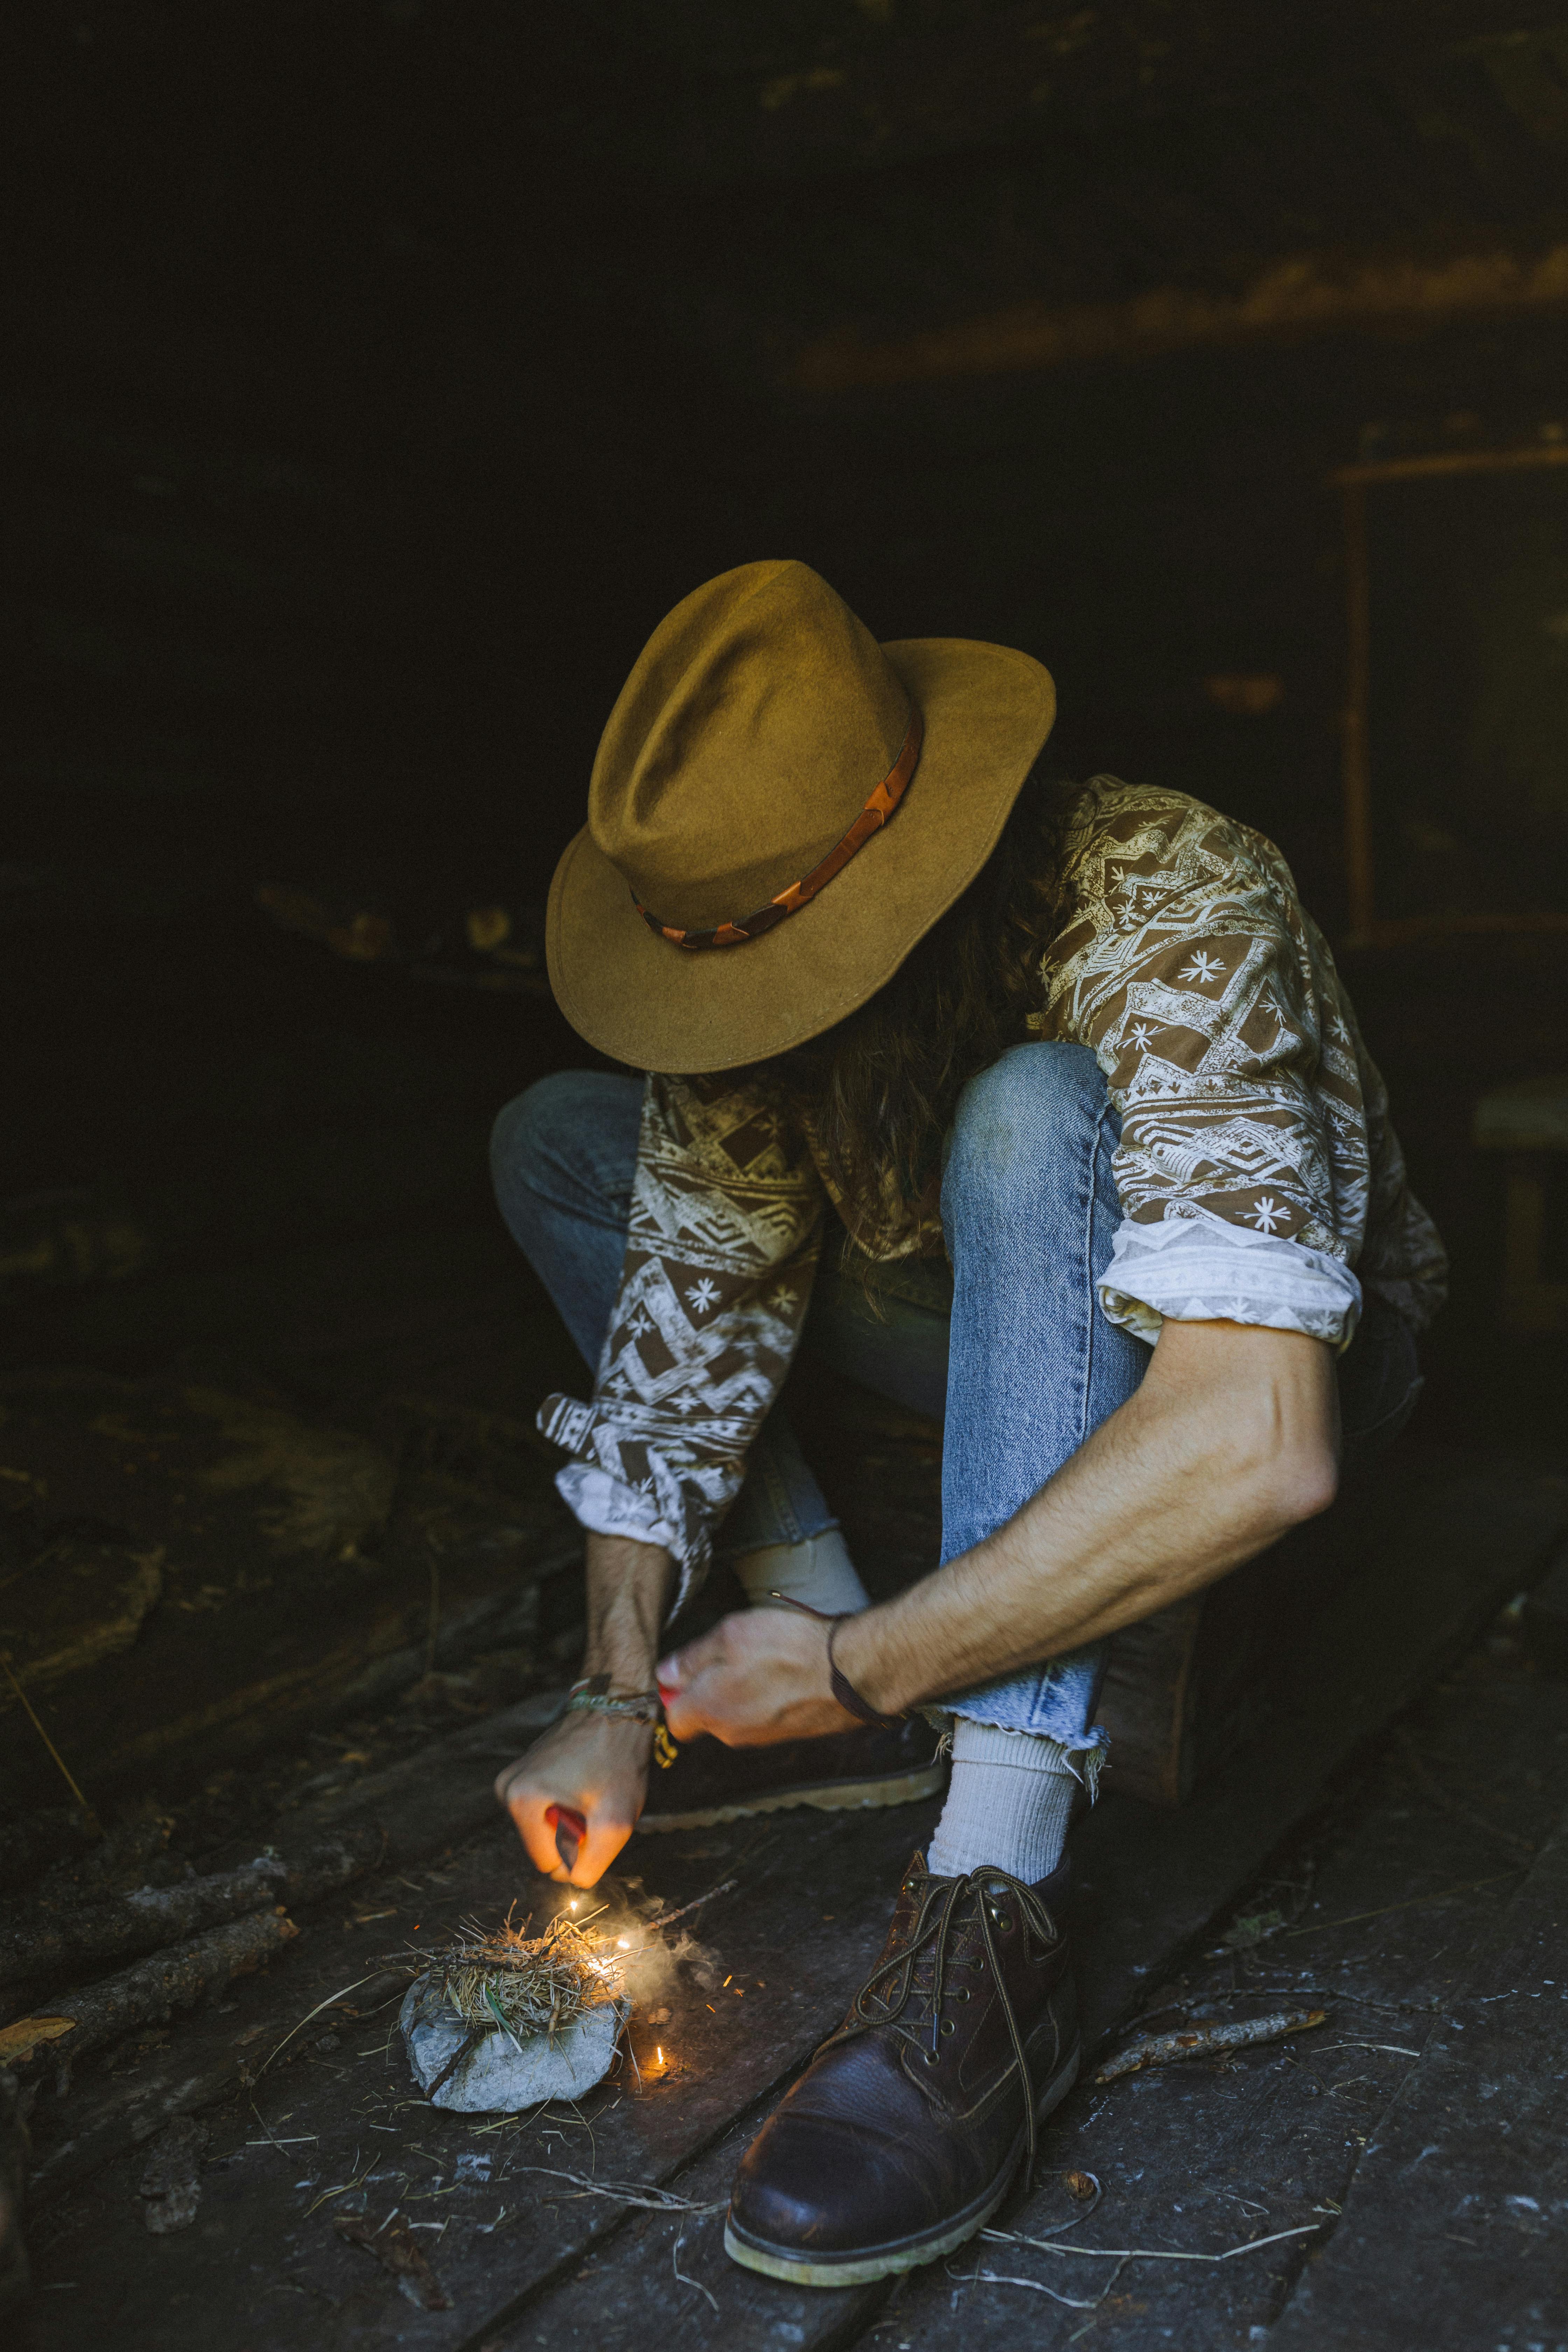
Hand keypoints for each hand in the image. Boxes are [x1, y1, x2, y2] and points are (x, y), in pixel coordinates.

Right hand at [494, 1709, 652, 1887]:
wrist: (617, 1708)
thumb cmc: (617, 1759)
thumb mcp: (615, 1821)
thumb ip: (592, 1864)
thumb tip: (575, 1880)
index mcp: (520, 1801)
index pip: (547, 1863)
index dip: (579, 1852)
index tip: (596, 1819)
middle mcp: (507, 1788)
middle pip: (544, 1843)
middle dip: (574, 1832)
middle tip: (596, 1803)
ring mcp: (513, 1775)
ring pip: (546, 1825)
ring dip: (572, 1817)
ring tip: (592, 1790)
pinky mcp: (524, 1767)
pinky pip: (545, 1804)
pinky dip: (567, 1801)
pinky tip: (586, 1780)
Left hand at [657, 1606, 860, 1745]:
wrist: (849, 1673)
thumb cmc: (788, 1649)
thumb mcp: (730, 1635)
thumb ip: (692, 1658)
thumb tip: (665, 1673)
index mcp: (708, 1709)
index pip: (673, 1719)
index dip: (675, 1694)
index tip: (686, 1669)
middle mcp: (731, 1732)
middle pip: (705, 1717)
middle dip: (709, 1690)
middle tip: (730, 1654)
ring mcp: (762, 1737)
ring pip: (735, 1716)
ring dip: (740, 1692)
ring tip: (763, 1659)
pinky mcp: (788, 1734)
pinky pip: (763, 1717)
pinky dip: (766, 1698)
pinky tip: (783, 1672)